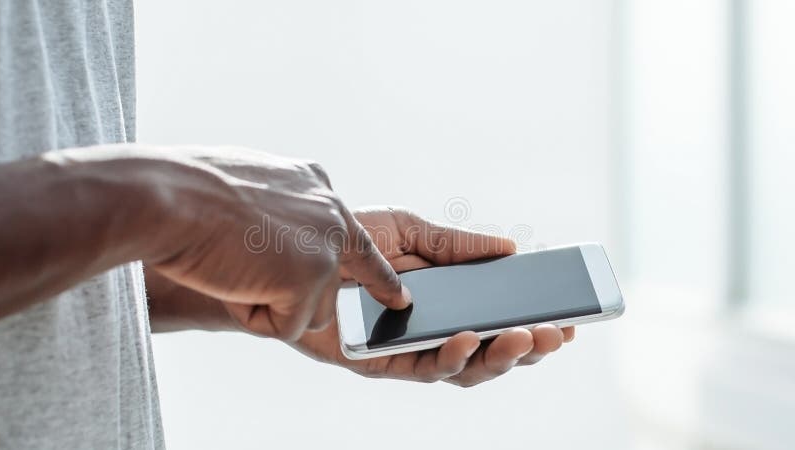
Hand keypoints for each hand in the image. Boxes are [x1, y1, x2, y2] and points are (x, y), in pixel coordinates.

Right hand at [56, 145, 409, 340]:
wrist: (168, 197)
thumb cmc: (187, 190)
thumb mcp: (248, 186)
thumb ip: (278, 210)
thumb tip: (279, 242)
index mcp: (316, 186)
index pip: (356, 239)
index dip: (372, 273)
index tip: (399, 297)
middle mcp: (333, 214)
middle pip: (329, 285)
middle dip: (293, 295)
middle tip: (260, 282)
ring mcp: (327, 248)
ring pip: (312, 312)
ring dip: (269, 304)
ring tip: (232, 267)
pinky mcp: (312, 279)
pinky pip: (287, 327)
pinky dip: (254, 316)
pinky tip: (233, 281)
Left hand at [288, 208, 574, 386]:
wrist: (290, 249)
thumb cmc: (348, 239)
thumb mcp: (411, 231)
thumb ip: (458, 245)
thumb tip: (512, 248)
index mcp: (446, 301)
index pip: (498, 320)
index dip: (534, 322)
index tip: (570, 316)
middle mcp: (431, 330)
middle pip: (491, 351)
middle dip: (529, 346)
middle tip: (558, 332)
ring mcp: (407, 350)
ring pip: (464, 369)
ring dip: (500, 357)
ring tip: (526, 336)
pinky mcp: (378, 363)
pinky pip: (422, 369)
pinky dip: (450, 356)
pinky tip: (468, 335)